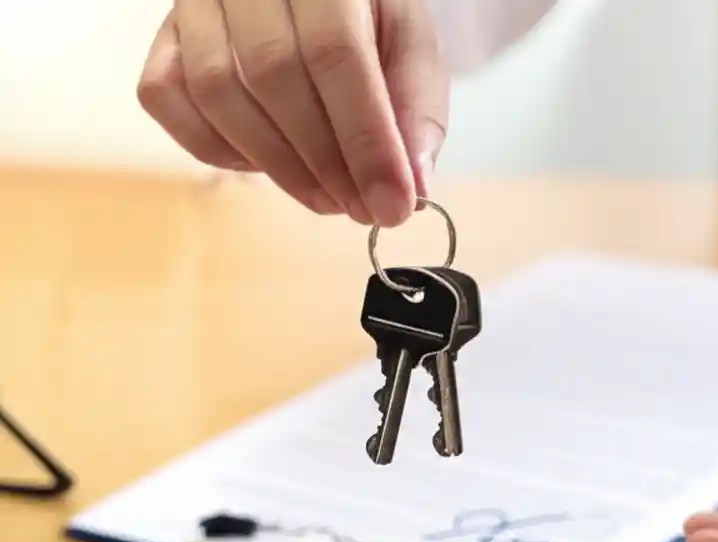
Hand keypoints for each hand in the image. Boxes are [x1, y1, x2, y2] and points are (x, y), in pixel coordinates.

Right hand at [138, 0, 448, 226]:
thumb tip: (410, 187)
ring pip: (216, 90)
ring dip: (277, 165)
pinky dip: (217, 149)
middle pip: (272, 74)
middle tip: (361, 208)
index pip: (335, 52)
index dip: (365, 140)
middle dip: (324, 161)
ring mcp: (194, 3)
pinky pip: (168, 97)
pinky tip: (266, 165)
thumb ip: (416, 108)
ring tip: (328, 197)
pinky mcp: (163, 35)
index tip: (393, 205)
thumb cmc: (366, 17)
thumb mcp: (410, 44)